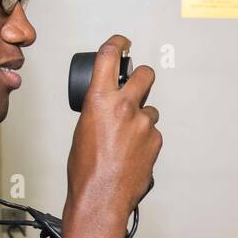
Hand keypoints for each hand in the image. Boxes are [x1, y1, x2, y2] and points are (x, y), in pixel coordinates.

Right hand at [59, 35, 161, 237]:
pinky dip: (145, 141)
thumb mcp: (82, 131)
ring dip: (142, 119)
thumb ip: (98, 113)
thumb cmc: (85, 170)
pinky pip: (152, 133)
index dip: (118, 43)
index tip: (123, 41)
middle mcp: (124, 107)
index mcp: (99, 100)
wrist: (101, 196)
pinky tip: (133, 154)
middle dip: (143, 76)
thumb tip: (108, 111)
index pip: (109, 57)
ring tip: (127, 139)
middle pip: (145, 75)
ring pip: (150, 110)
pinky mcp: (155, 140)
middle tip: (139, 82)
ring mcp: (143, 124)